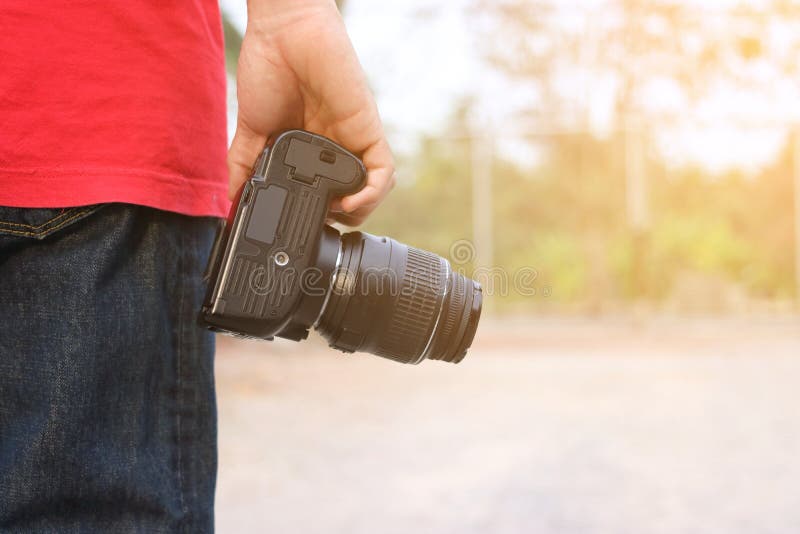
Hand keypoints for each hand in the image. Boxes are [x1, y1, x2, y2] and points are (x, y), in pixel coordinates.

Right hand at [228, 0, 394, 225]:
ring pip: (375, 189)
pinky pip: (383, 171)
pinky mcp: (367, 129)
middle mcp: (336, 148)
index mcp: (311, 151)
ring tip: (338, 215)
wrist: (282, 35)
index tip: (303, 225)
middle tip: (321, 222)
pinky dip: (373, 193)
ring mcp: (353, 140)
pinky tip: (352, 203)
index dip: (320, 215)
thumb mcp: (250, 128)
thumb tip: (231, 200)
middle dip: (342, 219)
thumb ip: (243, 163)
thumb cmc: (267, 70)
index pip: (325, 194)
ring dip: (362, 210)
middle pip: (355, 197)